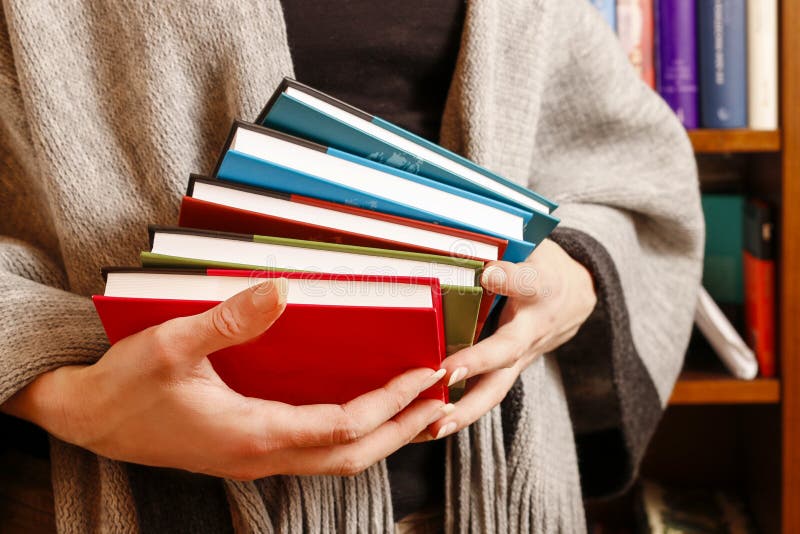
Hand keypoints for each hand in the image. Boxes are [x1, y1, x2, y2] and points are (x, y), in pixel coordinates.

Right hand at [2, 279, 448, 478]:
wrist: (87, 421)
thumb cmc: (124, 387)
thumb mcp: (170, 345)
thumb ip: (229, 319)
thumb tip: (283, 288)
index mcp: (253, 435)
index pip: (344, 426)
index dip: (391, 402)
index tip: (427, 374)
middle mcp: (263, 456)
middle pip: (354, 455)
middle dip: (405, 429)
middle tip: (445, 398)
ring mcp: (257, 460)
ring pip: (338, 459)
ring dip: (384, 436)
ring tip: (420, 407)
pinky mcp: (250, 452)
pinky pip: (317, 451)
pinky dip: (353, 435)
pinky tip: (363, 411)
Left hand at [419, 239, 596, 440]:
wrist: (578, 296)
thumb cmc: (544, 264)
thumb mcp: (532, 244)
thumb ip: (500, 245)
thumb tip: (456, 240)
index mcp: (542, 285)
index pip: (529, 280)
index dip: (510, 278)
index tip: (488, 274)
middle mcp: (535, 326)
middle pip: (510, 348)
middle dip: (479, 361)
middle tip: (447, 373)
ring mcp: (524, 354)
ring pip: (498, 386)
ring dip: (466, 409)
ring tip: (433, 426)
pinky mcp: (511, 371)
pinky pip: (487, 395)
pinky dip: (460, 415)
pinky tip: (427, 429)